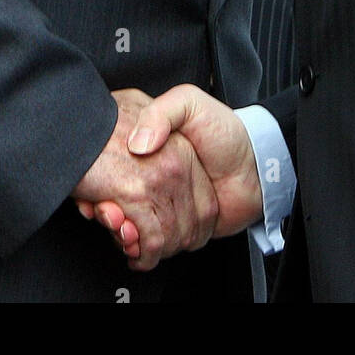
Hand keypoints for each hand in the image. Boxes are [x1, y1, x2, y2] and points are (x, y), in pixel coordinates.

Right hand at [84, 85, 264, 255]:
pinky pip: (151, 244)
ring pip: (132, 229)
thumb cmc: (224, 131)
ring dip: (124, 236)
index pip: (114, 177)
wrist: (255, 165)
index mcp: (152, 152)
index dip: (102, 191)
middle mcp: (154, 177)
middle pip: (119, 206)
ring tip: (124, 233)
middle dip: (112, 219)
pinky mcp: (174, 226)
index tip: (98, 201)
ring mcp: (162, 202)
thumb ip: (163, 113)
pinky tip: (133, 243)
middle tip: (110, 217)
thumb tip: (138, 144)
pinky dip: (140, 250)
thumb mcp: (190, 104)